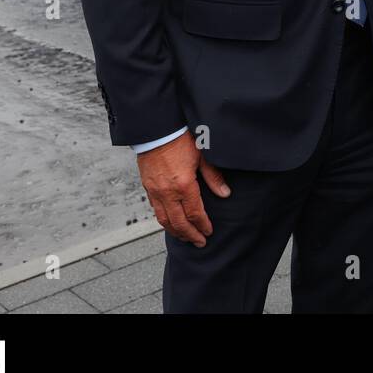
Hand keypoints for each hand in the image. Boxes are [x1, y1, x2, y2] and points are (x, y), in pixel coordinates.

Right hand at [137, 131, 230, 245]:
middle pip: (179, 222)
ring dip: (176, 231)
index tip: (209, 232)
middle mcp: (167, 192)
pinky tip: (171, 222)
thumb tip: (225, 194)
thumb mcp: (203, 156)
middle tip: (200, 243)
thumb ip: (213, 177)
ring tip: (185, 238)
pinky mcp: (148, 187)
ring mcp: (155, 191)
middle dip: (190, 235)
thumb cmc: (181, 139)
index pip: (195, 213)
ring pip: (164, 220)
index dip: (203, 225)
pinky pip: (155, 210)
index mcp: (184, 185)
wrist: (156, 130)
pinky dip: (164, 220)